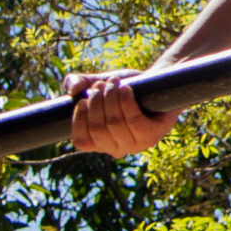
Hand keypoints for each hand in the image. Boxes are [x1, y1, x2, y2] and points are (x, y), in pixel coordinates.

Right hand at [64, 70, 179, 156]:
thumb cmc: (123, 87)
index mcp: (99, 143)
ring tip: (115, 82)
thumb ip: (77, 83)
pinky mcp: (153, 135)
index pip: (82, 141)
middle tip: (102, 85)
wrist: (156, 83)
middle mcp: (116, 148)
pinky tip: (126, 89)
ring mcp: (136, 144)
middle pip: (98, 129)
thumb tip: (73, 89)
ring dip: (112, 97)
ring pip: (115, 123)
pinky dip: (127, 102)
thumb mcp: (97, 83)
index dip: (79, 118)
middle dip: (96, 101)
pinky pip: (134, 121)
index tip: (83, 99)